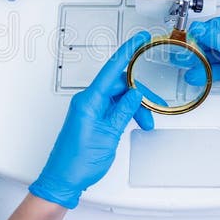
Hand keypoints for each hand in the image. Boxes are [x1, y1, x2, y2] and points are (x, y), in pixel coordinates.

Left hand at [29, 31, 154, 208]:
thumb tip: (134, 94)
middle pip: (119, 85)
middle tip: (155, 107)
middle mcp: (87, 101)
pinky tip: (134, 122)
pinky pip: (112, 107)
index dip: (128, 51)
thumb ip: (123, 111)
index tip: (140, 39)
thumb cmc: (78, 162)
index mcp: (89, 101)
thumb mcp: (109, 135)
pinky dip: (126, 113)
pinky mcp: (91, 118)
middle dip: (140, 95)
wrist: (64, 180)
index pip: (112, 69)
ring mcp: (89, 110)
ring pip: (118, 98)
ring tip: (145, 123)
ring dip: (134, 108)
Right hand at [186, 16, 219, 138]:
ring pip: (216, 55)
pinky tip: (198, 75)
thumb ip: (217, 38)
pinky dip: (208, 72)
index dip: (203, 30)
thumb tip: (200, 29)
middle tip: (185, 52)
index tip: (188, 36)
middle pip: (216, 39)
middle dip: (200, 47)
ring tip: (189, 64)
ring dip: (202, 61)